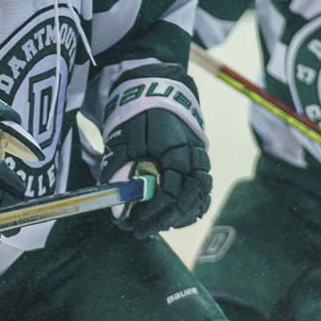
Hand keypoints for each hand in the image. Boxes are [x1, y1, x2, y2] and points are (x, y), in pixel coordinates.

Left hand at [101, 64, 210, 235]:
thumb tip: (117, 210)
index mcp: (175, 149)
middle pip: (190, 198)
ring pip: (200, 195)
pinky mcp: (198, 161)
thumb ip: (118, 172)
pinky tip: (176, 217)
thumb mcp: (123, 140)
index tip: (135, 223)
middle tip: (144, 229)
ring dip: (181, 215)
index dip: (154, 211)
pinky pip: (203, 190)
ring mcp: (199, 158)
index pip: (170, 191)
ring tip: (159, 225)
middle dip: (167, 218)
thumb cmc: (136, 114)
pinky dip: (192, 206)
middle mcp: (193, 155)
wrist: (154, 90)